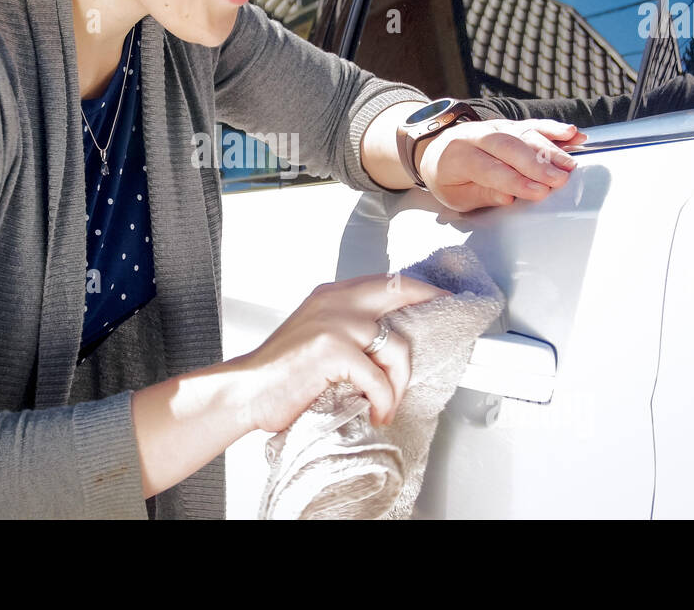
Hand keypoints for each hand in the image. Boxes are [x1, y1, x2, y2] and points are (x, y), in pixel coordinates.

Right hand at [231, 273, 451, 433]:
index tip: (438, 300)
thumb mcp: (315, 337)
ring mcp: (336, 323)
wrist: (245, 391)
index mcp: (330, 295)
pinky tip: (374, 412)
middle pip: (399, 290)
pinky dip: (382, 401)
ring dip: (398, 383)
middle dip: (430, 304)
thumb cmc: (278, 375)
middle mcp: (335, 301)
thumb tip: (386, 346)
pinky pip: (379, 379)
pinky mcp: (334, 349)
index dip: (417, 289)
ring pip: (396, 347)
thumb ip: (347, 330)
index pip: (384, 281)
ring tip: (385, 404)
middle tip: (447, 328)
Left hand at [415, 118, 587, 211]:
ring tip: (569, 164)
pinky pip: (532, 123)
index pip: (490, 167)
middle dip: (537, 163)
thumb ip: (482, 194)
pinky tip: (573, 134)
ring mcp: (494, 126)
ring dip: (550, 148)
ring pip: (524, 133)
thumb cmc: (447, 178)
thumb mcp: (456, 195)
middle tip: (559, 179)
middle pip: (510, 145)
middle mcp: (476, 135)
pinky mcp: (509, 124)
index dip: (515, 180)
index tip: (538, 192)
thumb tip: (508, 196)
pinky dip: (553, 129)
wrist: (435, 150)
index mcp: (457, 155)